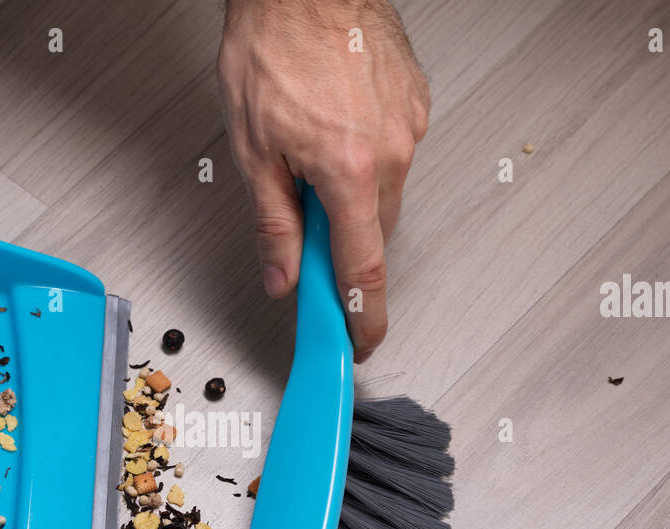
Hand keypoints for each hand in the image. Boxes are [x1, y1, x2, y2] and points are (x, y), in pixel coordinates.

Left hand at [218, 0, 428, 361]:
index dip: (363, 317)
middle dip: (342, 240)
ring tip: (310, 151)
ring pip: (385, 191)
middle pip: (374, 231)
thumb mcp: (252, 149)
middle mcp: (390, 151)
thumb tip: (282, 276)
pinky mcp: (417, 101)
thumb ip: (272, 223)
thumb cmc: (273, 45)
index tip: (362, 343)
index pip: (365, 270)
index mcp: (349, 171)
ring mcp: (409, 124)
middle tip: (304, 224)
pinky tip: (335, 126)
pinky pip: (394, 151)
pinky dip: (366, 156)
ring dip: (352, 193)